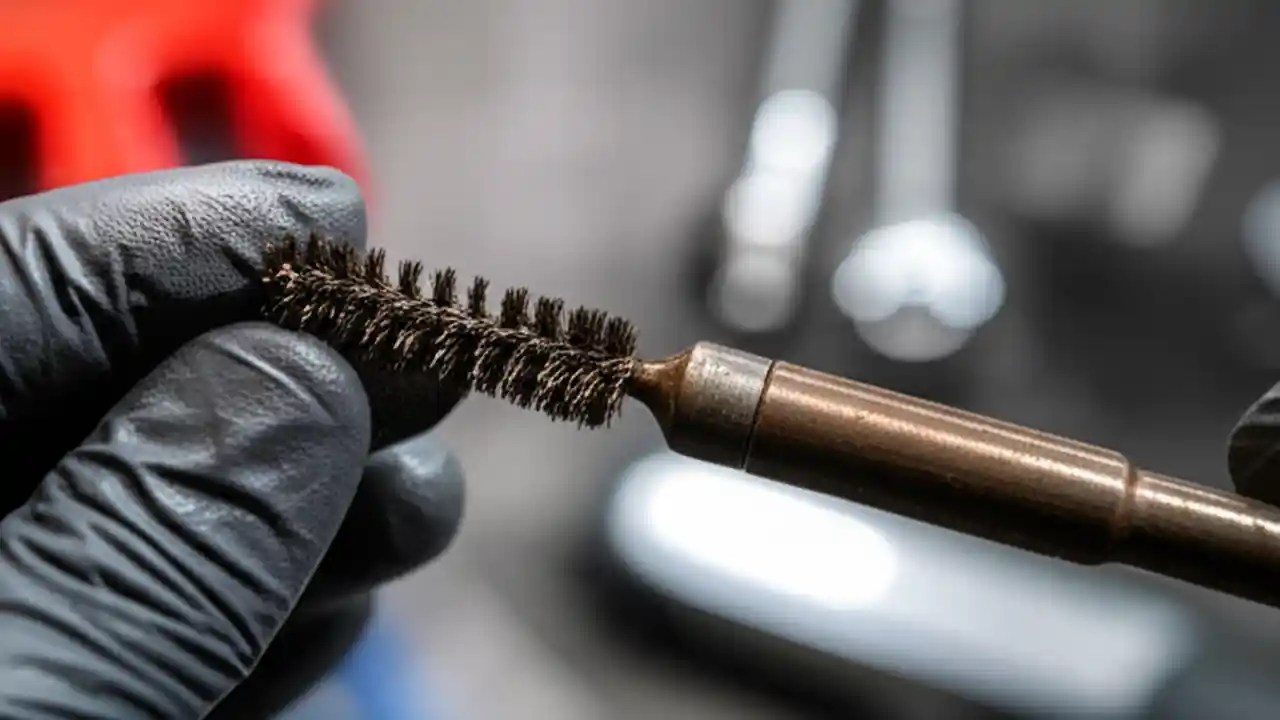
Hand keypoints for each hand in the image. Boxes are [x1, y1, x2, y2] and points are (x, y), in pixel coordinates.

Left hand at [0, 161, 463, 718]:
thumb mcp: (17, 685)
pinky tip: (336, 607)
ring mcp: (19, 605)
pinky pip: (170, 621)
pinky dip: (269, 610)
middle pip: (118, 394)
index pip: (35, 289)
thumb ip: (149, 537)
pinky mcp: (73, 680)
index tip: (336, 218)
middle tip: (429, 373)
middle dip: (291, 377)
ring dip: (310, 503)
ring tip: (417, 504)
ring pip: (166, 512)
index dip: (192, 236)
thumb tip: (307, 383)